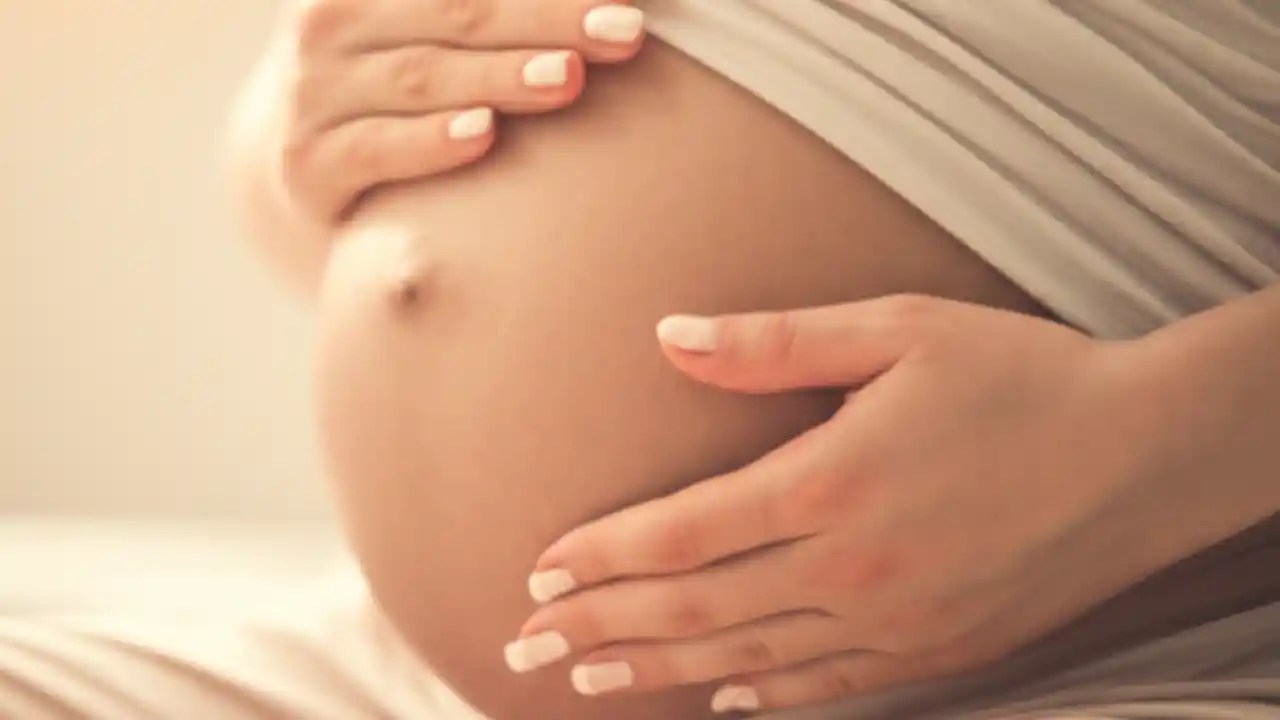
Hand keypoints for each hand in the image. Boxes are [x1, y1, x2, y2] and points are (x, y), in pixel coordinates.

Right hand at [270, 0, 645, 223]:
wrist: (301, 162)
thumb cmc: (395, 80)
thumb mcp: (430, 29)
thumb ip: (493, 12)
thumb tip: (616, 2)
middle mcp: (327, 18)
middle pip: (456, 11)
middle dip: (548, 18)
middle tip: (624, 31)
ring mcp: (312, 91)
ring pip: (423, 76)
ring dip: (501, 76)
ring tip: (570, 77)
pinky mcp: (307, 164)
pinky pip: (375, 148)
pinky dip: (430, 142)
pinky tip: (484, 135)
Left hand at [505, 295, 1181, 714]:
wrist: (1143, 453)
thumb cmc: (1020, 376)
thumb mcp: (898, 330)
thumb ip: (774, 342)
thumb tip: (669, 336)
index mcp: (831, 481)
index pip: (681, 534)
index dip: (601, 556)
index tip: (538, 574)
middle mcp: (852, 566)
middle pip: (694, 609)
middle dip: (599, 627)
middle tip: (523, 648)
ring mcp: (894, 621)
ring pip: (747, 660)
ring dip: (658, 669)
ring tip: (590, 678)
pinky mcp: (935, 648)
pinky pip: (828, 688)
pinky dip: (762, 696)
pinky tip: (719, 701)